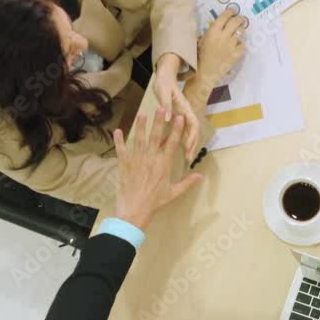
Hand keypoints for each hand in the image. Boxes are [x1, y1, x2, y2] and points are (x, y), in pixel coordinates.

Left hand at [114, 109, 203, 230]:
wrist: (134, 211)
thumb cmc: (155, 202)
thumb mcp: (174, 193)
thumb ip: (187, 182)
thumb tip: (201, 176)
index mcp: (164, 164)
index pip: (172, 143)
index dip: (176, 129)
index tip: (180, 117)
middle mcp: (151, 159)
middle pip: (156, 137)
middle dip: (159, 121)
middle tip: (162, 108)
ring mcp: (136, 161)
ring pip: (139, 140)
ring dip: (141, 126)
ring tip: (142, 114)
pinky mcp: (124, 165)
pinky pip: (121, 150)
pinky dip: (119, 141)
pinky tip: (118, 131)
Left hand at [153, 54, 200, 159]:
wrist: (164, 76)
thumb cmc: (163, 83)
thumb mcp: (163, 92)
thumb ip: (166, 105)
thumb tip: (168, 118)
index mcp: (184, 108)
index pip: (193, 124)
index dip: (191, 136)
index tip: (188, 147)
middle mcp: (185, 113)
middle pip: (193, 130)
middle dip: (192, 143)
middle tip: (190, 157)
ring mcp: (181, 115)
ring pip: (188, 131)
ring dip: (188, 143)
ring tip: (186, 156)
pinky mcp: (176, 116)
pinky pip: (181, 129)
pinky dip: (180, 139)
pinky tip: (177, 147)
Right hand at [195, 8, 245, 86]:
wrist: (205, 72)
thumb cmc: (201, 56)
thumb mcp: (203, 40)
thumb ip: (212, 31)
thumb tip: (221, 24)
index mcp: (213, 31)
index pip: (225, 16)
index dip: (230, 11)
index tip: (233, 10)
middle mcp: (223, 36)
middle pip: (236, 22)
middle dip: (240, 19)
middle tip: (241, 19)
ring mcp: (231, 45)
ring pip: (241, 33)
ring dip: (241, 31)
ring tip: (239, 32)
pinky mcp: (237, 54)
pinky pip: (243, 45)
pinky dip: (241, 44)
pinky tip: (237, 46)